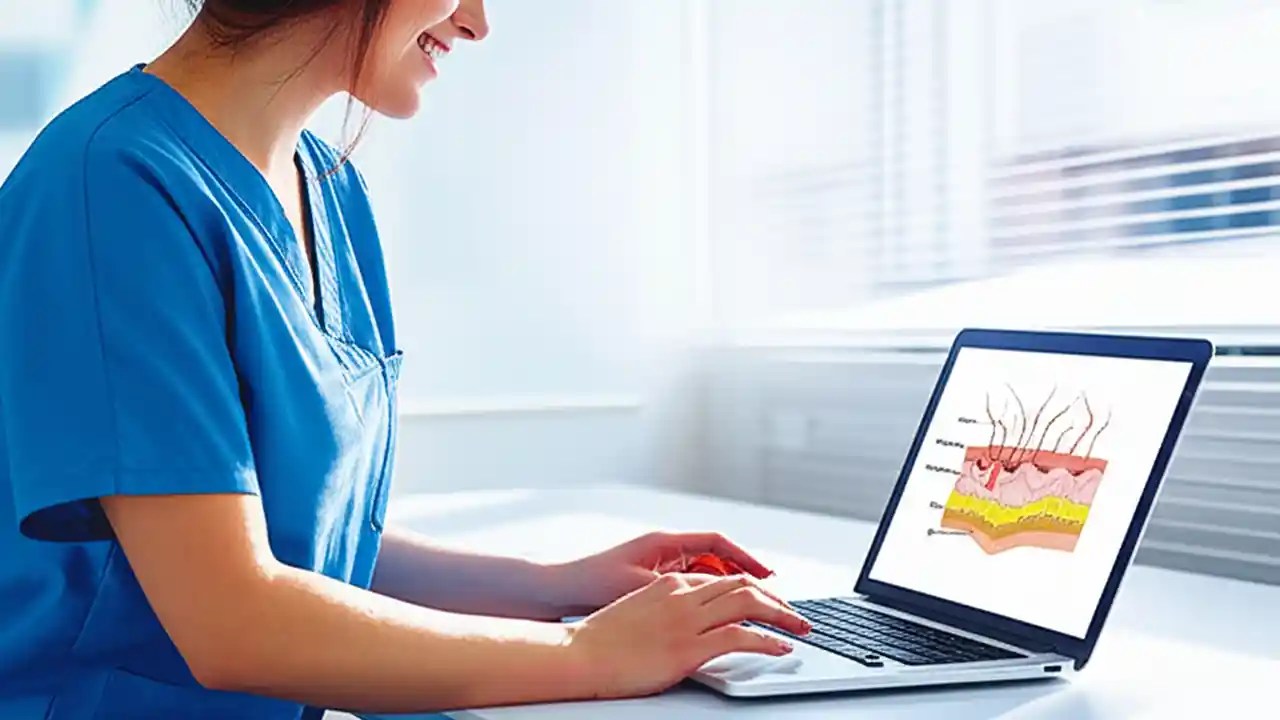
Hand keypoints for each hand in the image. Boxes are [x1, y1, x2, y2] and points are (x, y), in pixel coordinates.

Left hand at [551, 531, 774, 612]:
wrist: (557, 590)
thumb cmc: (590, 583)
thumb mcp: (638, 586)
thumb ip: (675, 590)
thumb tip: (711, 596)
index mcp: (663, 542)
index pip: (717, 543)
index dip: (746, 558)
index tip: (768, 576)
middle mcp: (665, 550)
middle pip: (717, 559)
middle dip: (746, 575)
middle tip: (773, 596)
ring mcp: (660, 566)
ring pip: (706, 574)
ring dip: (729, 588)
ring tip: (754, 608)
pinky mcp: (653, 583)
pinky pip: (691, 587)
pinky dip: (708, 598)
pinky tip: (719, 617)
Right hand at [567, 573, 811, 699]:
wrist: (578, 655)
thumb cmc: (600, 641)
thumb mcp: (637, 613)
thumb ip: (665, 610)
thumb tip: (685, 623)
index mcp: (670, 584)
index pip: (724, 578)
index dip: (754, 588)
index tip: (771, 601)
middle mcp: (682, 595)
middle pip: (744, 585)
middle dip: (776, 598)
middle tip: (796, 614)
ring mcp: (686, 620)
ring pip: (750, 604)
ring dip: (782, 615)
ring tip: (800, 627)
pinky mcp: (688, 647)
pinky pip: (742, 637)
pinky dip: (769, 640)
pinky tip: (781, 647)